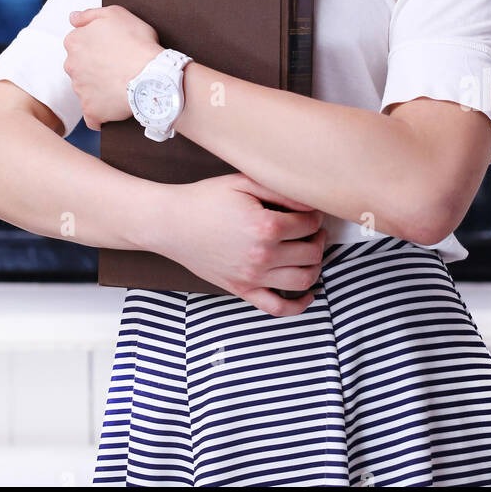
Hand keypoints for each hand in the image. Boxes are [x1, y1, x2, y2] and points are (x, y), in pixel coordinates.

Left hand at [62, 5, 161, 130]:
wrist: (152, 75)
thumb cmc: (137, 43)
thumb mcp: (116, 14)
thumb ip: (89, 14)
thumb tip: (73, 18)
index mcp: (74, 42)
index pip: (78, 43)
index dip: (96, 45)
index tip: (111, 48)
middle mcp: (71, 66)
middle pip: (79, 66)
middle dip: (93, 67)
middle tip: (117, 66)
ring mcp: (80, 90)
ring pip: (86, 89)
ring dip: (99, 87)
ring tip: (121, 84)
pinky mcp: (91, 110)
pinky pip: (92, 115)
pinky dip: (101, 112)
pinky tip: (115, 106)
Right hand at [149, 174, 327, 316]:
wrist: (172, 223)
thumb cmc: (205, 199)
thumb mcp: (243, 183)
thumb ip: (279, 191)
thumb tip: (310, 204)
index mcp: (265, 226)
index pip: (309, 224)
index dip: (315, 215)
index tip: (310, 212)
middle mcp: (263, 255)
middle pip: (311, 252)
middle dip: (319, 238)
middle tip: (314, 229)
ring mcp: (253, 277)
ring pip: (303, 280)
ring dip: (315, 266)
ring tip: (310, 252)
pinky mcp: (243, 290)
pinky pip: (279, 308)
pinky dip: (300, 305)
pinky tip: (308, 293)